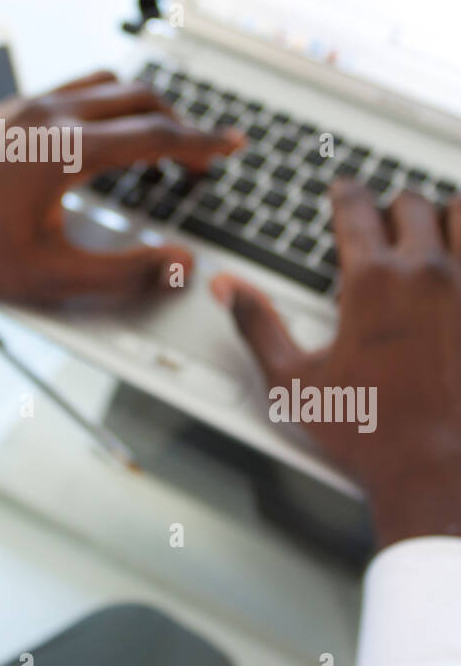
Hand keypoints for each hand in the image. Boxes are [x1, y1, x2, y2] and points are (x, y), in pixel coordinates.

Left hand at [0, 69, 242, 306]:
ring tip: (160, 139)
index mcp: (69, 149)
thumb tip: (179, 264)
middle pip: (139, 99)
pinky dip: (106, 103)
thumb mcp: (52, 274)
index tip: (233, 144)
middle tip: (201, 156)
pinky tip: (103, 133)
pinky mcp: (9, 109)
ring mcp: (27, 106)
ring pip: (106, 84)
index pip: (156, 135)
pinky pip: (74, 89)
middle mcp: (51, 114)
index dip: (203, 143)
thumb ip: (124, 271)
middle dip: (179, 124)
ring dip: (142, 106)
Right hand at [212, 183, 460, 548]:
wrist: (444, 474)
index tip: (344, 191)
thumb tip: (228, 290)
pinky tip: (460, 276)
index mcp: (373, 281)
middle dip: (395, 208)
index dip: (345, 192)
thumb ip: (258, 327)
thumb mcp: (297, 384)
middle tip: (387, 223)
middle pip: (413, 203)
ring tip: (438, 234)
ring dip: (449, 218)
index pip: (356, 206)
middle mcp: (428, 273)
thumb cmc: (374, 436)